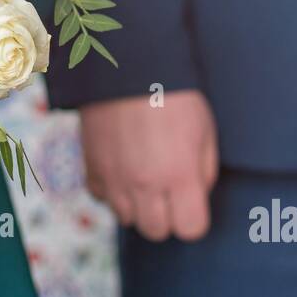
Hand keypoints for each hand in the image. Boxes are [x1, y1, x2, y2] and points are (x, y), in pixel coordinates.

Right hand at [78, 89, 218, 241]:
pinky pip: (101, 198)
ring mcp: (114, 179)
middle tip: (168, 188)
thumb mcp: (205, 129)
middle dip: (166, 215)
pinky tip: (122, 168)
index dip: (194, 218)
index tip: (191, 201)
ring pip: (127, 219)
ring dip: (138, 205)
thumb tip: (195, 195)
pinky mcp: (91, 168)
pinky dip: (112, 190)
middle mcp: (145, 184)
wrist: (127, 65)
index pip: (191, 229)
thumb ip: (203, 171)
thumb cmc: (174, 94)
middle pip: (156, 231)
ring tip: (144, 174)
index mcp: (179, 176)